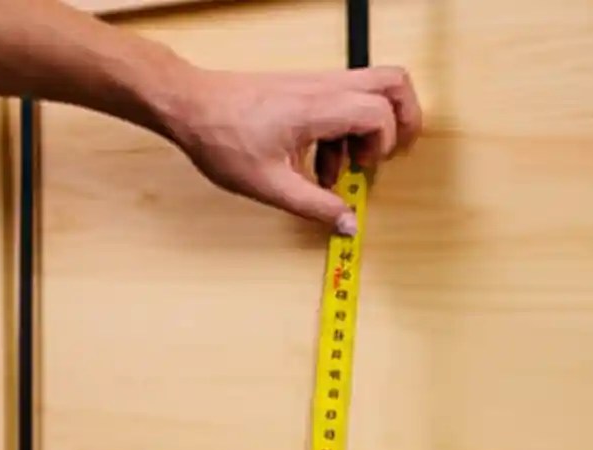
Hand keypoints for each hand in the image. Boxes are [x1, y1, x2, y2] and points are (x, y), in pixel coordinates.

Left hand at [165, 66, 421, 234]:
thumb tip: (348, 225)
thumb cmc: (221, 137)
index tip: (362, 171)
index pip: (381, 113)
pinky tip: (316, 163)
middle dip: (404, 119)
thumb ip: (315, 207)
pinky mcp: (304, 87)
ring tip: (338, 168)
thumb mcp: (269, 184)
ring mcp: (315, 83)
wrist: (189, 105)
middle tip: (390, 154)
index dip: (383, 145)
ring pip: (370, 90)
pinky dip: (344, 129)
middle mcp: (324, 86)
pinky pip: (344, 100)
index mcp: (319, 107)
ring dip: (368, 130)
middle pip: (393, 82)